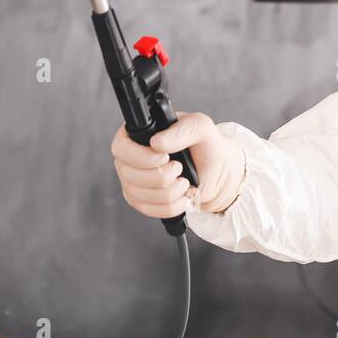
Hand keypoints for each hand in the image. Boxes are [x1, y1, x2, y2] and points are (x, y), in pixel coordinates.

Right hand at [110, 112, 244, 218]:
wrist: (216, 172)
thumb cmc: (206, 145)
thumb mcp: (201, 128)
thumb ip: (184, 128)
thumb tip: (157, 142)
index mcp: (138, 134)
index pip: (121, 147)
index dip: (141, 157)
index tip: (164, 158)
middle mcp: (129, 158)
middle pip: (129, 174)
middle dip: (161, 176)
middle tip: (179, 168)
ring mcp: (132, 181)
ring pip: (139, 195)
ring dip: (170, 191)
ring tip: (184, 181)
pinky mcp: (141, 201)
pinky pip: (149, 209)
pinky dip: (171, 205)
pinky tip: (182, 196)